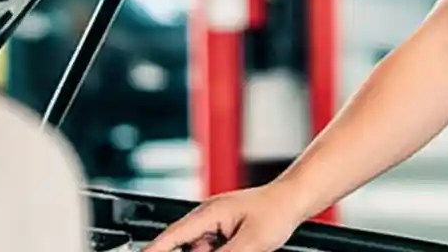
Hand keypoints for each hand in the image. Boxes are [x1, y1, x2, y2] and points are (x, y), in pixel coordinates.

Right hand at [143, 183, 307, 251]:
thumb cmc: (276, 211)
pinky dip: (215, 251)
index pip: (172, 234)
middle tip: (214, 250)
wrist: (293, 200)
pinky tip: (236, 247)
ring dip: (204, 251)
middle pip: (182, 244)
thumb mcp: (251, 242)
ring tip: (237, 242)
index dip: (154, 248)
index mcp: (209, 213)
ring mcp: (215, 224)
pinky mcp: (224, 231)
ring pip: (197, 248)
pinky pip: (210, 248)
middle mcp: (207, 217)